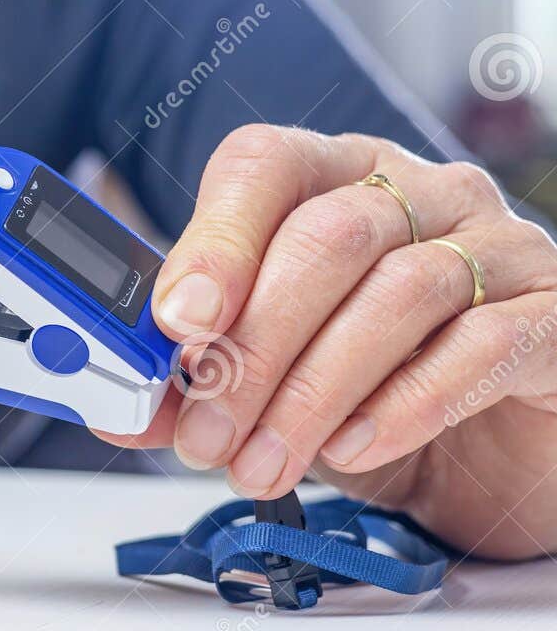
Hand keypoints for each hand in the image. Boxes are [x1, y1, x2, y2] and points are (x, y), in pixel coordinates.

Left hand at [109, 124, 556, 559]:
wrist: (498, 451)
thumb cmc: (373, 388)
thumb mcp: (272, 381)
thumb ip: (197, 384)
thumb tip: (118, 407)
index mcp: (336, 177)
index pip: (266, 166)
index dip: (214, 240)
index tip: (175, 323)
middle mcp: (423, 194)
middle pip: (327, 238)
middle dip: (252, 346)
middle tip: (205, 433)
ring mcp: (500, 247)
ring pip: (398, 293)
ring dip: (312, 390)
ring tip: (261, 464)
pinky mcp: (555, 317)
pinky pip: (482, 345)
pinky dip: (405, 403)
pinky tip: (351, 449)